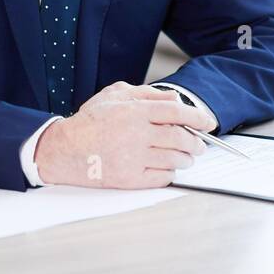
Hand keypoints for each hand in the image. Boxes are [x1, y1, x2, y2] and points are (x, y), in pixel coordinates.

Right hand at [34, 81, 213, 187]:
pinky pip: (162, 177)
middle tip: (199, 145)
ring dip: (185, 159)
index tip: (208, 123)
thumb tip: (174, 100)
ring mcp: (133, 158)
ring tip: (185, 157)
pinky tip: (168, 168)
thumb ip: (146, 94)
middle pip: (180, 138)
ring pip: (174, 160)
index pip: (177, 113)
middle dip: (195, 142)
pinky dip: (171, 173)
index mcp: (134, 111)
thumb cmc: (90, 121)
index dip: (198, 117)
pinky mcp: (129, 179)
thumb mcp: (115, 95)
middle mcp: (136, 134)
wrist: (64, 150)